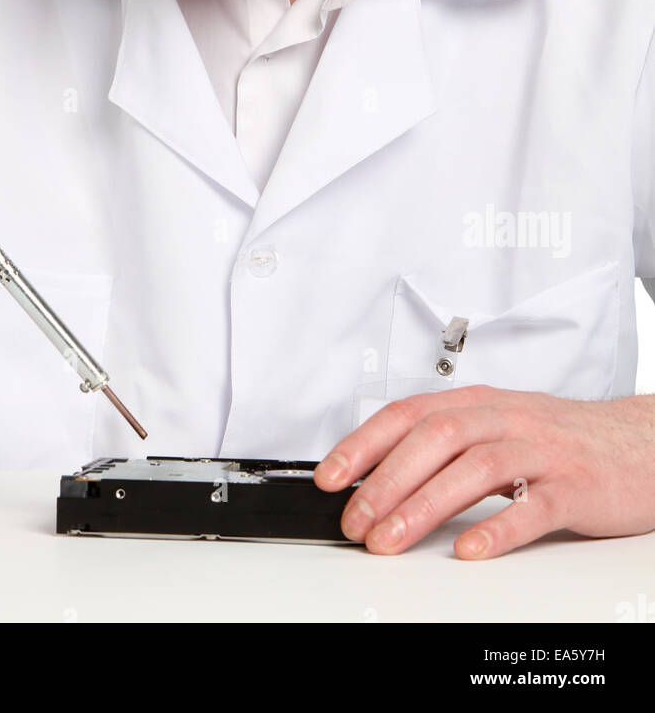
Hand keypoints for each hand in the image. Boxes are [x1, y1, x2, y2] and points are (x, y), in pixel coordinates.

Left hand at [313, 384, 654, 558]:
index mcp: (480, 403)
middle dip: (386, 481)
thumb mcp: (497, 428)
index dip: (365, 443)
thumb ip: (445, 446)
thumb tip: (376, 475)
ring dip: (425, 504)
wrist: (641, 444)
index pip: (410, 413)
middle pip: (436, 439)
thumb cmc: (561, 440)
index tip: (330, 475)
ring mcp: (543, 450)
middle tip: (355, 521)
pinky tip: (469, 549)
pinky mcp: (576, 487)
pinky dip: (498, 528)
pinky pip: (534, 506)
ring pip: (476, 468)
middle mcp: (507, 418)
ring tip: (391, 539)